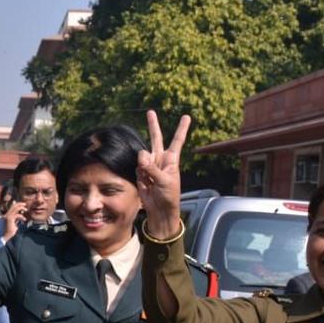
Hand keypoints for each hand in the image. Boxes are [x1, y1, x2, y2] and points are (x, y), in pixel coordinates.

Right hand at [1, 202, 27, 241]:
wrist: (6, 235)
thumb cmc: (10, 231)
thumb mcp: (14, 223)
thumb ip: (16, 219)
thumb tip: (20, 215)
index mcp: (7, 215)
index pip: (12, 207)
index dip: (18, 205)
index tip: (23, 206)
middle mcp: (7, 214)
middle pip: (14, 206)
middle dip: (20, 204)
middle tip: (25, 204)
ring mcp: (8, 216)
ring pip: (15, 208)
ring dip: (22, 208)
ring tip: (26, 210)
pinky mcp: (10, 218)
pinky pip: (17, 215)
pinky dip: (22, 217)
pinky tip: (24, 220)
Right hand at [135, 109, 190, 238]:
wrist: (160, 210)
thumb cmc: (169, 196)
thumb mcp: (165, 181)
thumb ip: (152, 167)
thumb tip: (141, 155)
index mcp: (171, 160)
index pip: (177, 140)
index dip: (181, 128)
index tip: (186, 116)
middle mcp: (160, 159)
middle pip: (156, 138)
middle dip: (153, 125)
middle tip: (150, 112)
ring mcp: (149, 165)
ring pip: (142, 155)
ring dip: (144, 165)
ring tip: (150, 180)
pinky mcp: (141, 173)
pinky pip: (137, 167)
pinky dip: (139, 174)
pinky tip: (145, 183)